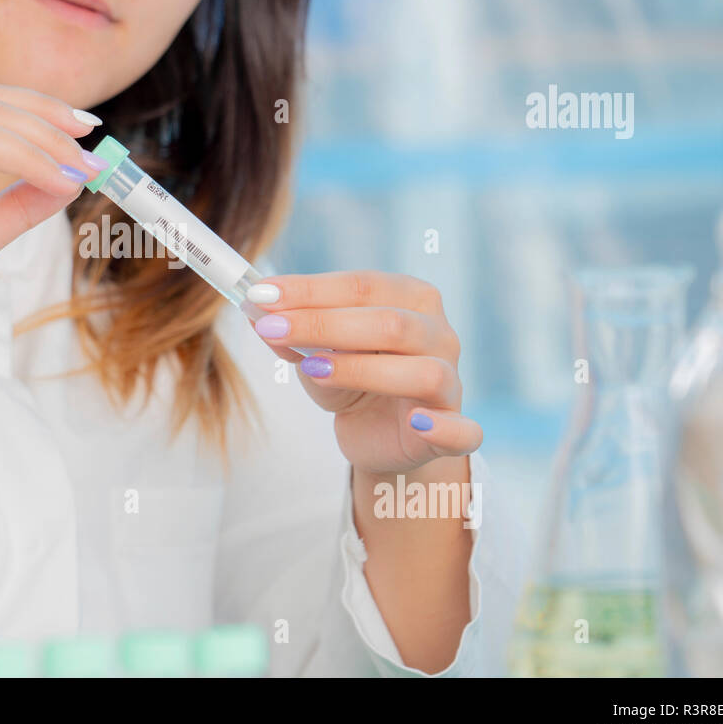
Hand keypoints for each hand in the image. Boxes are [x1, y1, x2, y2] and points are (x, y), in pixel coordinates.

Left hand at [247, 270, 481, 474]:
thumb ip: (294, 336)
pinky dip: (443, 427)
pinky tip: (417, 422)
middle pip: (388, 322)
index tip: (261, 295)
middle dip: (323, 323)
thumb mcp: (317, 355)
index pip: (362, 285)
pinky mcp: (455, 430)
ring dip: (363, 368)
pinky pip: (463, 430)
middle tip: (271, 328)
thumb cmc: (353, 382)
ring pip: (421, 370)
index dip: (310, 289)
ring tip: (312, 369)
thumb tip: (259, 314)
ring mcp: (452, 382)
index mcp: (411, 299)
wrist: (380, 437)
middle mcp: (439, 334)